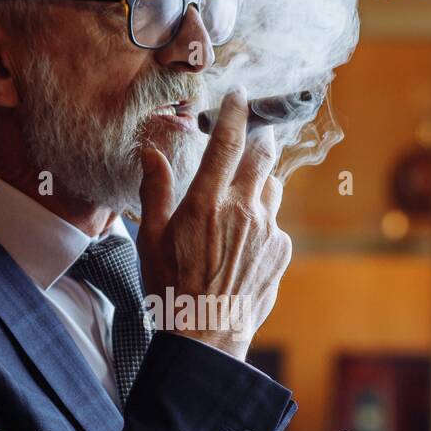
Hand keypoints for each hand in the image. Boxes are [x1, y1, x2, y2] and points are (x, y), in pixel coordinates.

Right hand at [136, 87, 289, 361]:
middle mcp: (243, 210)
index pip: (227, 142)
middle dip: (259, 139)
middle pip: (262, 156)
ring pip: (271, 189)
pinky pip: (275, 224)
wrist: (207, 335)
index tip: (240, 95)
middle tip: (254, 135)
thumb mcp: (152, 238)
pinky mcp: (281, 251)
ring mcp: (267, 231)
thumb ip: (155, 189)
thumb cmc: (172, 288)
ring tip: (241, 199)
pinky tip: (243, 245)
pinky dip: (262, 224)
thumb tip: (149, 151)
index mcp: (206, 202)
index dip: (235, 112)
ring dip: (260, 184)